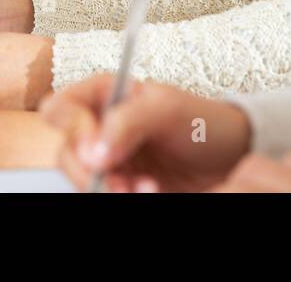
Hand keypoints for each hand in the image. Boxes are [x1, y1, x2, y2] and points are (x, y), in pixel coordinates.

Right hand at [40, 75, 252, 192]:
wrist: (228, 159)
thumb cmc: (200, 122)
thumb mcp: (167, 110)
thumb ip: (128, 121)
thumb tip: (94, 150)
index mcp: (104, 95)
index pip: (62, 108)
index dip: (74, 129)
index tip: (97, 150)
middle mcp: (99, 126)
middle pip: (66, 151)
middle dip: (90, 171)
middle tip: (120, 180)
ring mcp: (108, 159)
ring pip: (82, 178)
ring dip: (108, 188)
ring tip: (145, 187)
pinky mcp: (120, 184)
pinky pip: (103, 193)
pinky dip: (122, 196)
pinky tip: (151, 191)